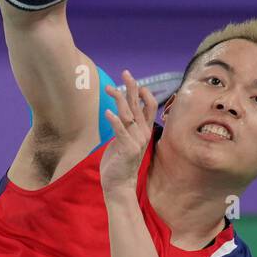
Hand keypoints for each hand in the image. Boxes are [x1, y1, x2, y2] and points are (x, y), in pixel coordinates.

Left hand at [101, 70, 156, 192]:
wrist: (119, 184)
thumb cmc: (120, 161)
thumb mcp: (126, 139)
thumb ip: (127, 126)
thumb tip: (122, 110)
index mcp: (144, 130)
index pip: (149, 106)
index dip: (143, 92)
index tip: (133, 81)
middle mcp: (143, 133)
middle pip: (139, 105)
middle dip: (132, 87)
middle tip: (125, 73)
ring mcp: (136, 141)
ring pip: (129, 114)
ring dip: (119, 100)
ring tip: (109, 88)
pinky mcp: (127, 149)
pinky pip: (120, 131)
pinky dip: (114, 121)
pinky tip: (107, 112)